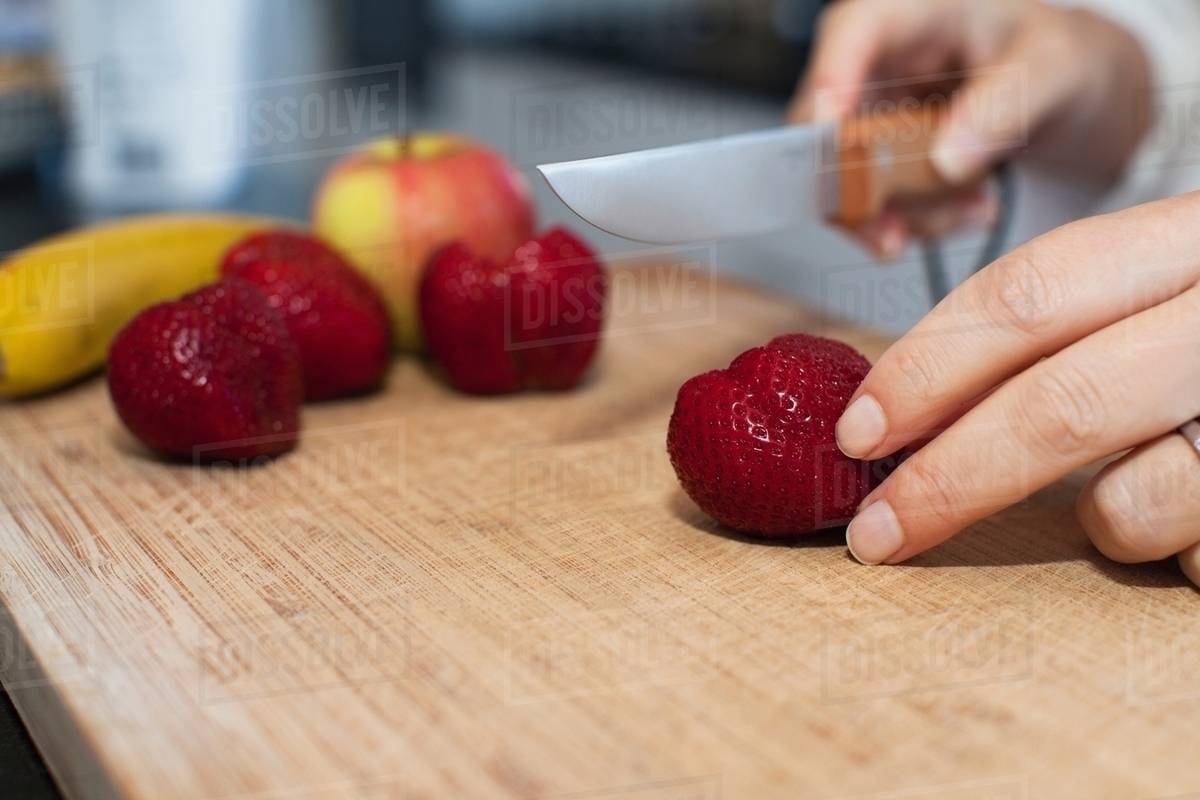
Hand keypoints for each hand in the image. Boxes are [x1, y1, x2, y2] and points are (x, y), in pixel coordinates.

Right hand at [789, 0, 1151, 258]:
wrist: (1074, 98)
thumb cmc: (1060, 59)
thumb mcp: (1054, 68)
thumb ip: (1004, 107)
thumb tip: (945, 161)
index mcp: (910, 11)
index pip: (850, 31)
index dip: (830, 82)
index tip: (835, 136)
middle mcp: (876, 61)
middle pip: (825, 122)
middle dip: (860, 184)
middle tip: (894, 227)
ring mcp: (874, 115)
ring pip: (843, 176)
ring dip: (901, 212)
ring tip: (973, 209)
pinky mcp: (882, 161)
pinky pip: (873, 204)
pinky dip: (918, 221)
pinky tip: (970, 209)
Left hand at [835, 192, 1199, 586]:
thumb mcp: (1155, 293)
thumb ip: (1058, 331)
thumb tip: (900, 411)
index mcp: (1191, 239)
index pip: (1033, 291)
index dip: (930, 365)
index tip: (859, 429)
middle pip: (1063, 401)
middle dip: (952, 477)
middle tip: (877, 530)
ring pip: (1135, 501)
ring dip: (1105, 521)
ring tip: (1140, 491)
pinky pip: (1198, 559)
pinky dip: (1183, 554)